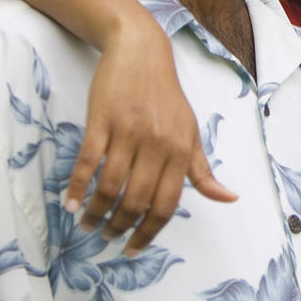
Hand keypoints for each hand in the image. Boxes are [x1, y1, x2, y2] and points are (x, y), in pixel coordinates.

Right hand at [66, 17, 236, 255]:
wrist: (140, 52)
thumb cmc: (166, 96)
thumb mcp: (190, 131)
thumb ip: (202, 169)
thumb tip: (229, 199)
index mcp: (181, 150)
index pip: (165, 205)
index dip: (148, 233)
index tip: (133, 249)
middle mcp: (157, 143)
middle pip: (136, 201)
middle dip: (119, 227)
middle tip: (107, 236)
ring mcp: (128, 131)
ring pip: (109, 187)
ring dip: (96, 213)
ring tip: (88, 223)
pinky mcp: (102, 120)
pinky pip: (88, 162)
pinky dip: (77, 188)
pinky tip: (71, 203)